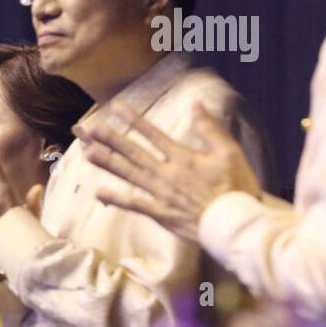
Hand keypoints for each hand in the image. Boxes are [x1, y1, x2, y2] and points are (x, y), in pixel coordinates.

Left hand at [79, 100, 260, 242]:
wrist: (235, 224)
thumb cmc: (237, 187)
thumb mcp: (229, 152)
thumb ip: (209, 128)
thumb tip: (195, 103)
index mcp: (182, 157)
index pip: (153, 134)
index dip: (133, 120)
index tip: (116, 107)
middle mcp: (166, 173)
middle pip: (134, 153)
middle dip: (111, 140)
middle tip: (89, 130)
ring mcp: (161, 194)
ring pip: (129, 176)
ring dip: (108, 164)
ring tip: (88, 153)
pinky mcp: (160, 214)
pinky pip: (134, 205)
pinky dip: (116, 199)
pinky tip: (99, 193)